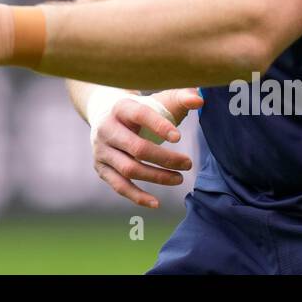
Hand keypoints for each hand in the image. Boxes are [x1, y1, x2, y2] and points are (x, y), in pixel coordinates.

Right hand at [88, 87, 203, 208]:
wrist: (106, 118)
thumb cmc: (141, 111)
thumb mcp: (157, 101)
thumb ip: (180, 97)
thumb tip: (200, 100)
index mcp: (120, 107)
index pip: (139, 114)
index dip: (159, 125)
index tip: (179, 137)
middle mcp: (105, 128)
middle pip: (136, 147)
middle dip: (165, 158)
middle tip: (188, 163)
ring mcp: (101, 150)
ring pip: (129, 168)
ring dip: (157, 177)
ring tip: (179, 179)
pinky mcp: (101, 168)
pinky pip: (119, 186)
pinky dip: (137, 196)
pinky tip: (156, 203)